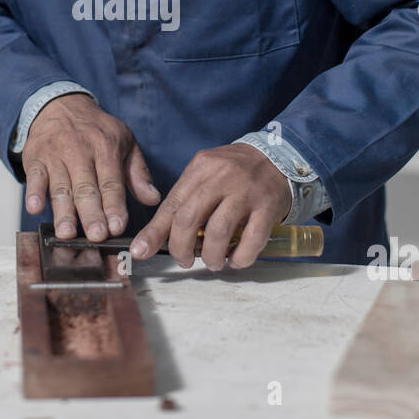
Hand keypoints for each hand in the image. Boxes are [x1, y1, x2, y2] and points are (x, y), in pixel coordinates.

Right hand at [23, 94, 160, 240]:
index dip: (114, 205)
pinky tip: (35, 208)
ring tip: (67, 232)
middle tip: (96, 235)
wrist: (60, 105)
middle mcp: (80, 151)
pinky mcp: (35, 159)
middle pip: (86, 188)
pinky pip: (34, 177)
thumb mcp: (124, 142)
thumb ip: (138, 173)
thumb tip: (153, 198)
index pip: (112, 181)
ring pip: (60, 187)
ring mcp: (56, 155)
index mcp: (106, 147)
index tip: (117, 226)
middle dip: (91, 213)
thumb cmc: (95, 130)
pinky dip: (33, 193)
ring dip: (63, 211)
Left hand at [130, 143, 290, 270]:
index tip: (141, 251)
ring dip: (211, 256)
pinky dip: (241, 257)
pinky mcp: (268, 207)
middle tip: (184, 260)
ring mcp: (246, 192)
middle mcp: (222, 177)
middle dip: (181, 247)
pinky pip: (252, 240)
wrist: (278, 156)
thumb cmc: (234, 173)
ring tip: (212, 262)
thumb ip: (184, 201)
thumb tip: (155, 237)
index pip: (172, 204)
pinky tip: (236, 260)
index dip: (154, 232)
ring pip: (218, 232)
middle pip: (189, 218)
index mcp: (201, 167)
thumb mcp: (206, 175)